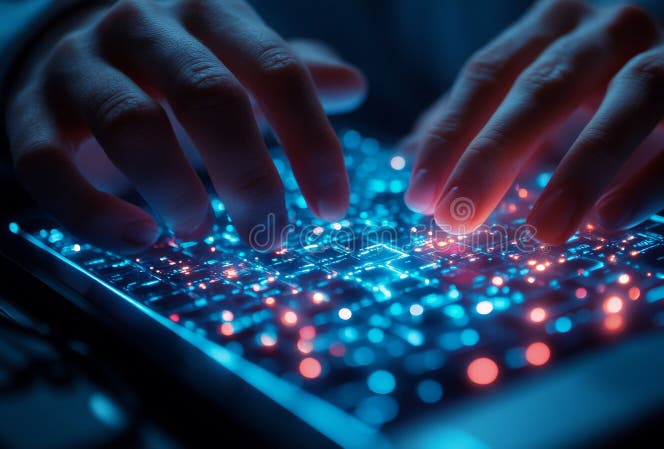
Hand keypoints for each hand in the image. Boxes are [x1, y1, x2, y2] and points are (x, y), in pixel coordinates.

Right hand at [6, 0, 365, 251]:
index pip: (277, 73)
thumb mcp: (234, 53)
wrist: (69, 36)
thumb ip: (288, 72)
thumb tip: (354, 85)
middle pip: (208, 99)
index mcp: (211, 16)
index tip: (332, 209)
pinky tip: (140, 240)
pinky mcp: (28, 111)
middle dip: (249, 177)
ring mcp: (81, 67)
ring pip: (131, 127)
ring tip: (201, 232)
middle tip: (270, 235)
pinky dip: (93, 214)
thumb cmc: (174, 60)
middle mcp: (145, 30)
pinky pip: (47, 167)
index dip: (312, 144)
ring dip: (177, 192)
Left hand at [404, 0, 663, 242]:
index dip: (450, 136)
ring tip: (542, 230)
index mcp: (555, 26)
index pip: (490, 73)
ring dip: (581, 168)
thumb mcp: (530, 109)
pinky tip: (611, 221)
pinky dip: (655, 181)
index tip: (420, 196)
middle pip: (548, 84)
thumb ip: (473, 129)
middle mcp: (615, 31)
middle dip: (497, 154)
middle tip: (459, 217)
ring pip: (630, 102)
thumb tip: (407, 165)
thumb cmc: (595, 108)